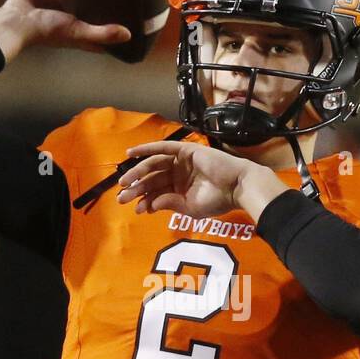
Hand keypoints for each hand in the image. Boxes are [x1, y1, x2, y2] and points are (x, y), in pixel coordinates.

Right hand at [0, 0, 130, 61]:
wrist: (16, 20)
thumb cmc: (47, 31)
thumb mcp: (78, 30)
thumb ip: (102, 32)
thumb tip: (130, 35)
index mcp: (86, 33)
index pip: (111, 33)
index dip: (127, 28)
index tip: (145, 21)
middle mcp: (78, 20)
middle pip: (101, 11)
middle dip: (115, 2)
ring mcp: (65, 6)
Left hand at [117, 140, 290, 221]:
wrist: (237, 187)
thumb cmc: (218, 200)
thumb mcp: (190, 208)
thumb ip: (170, 204)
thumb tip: (150, 204)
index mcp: (180, 189)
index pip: (157, 193)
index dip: (145, 201)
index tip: (136, 210)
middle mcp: (178, 174)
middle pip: (152, 179)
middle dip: (136, 188)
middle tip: (122, 198)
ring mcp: (181, 162)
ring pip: (153, 165)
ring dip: (137, 172)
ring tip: (124, 182)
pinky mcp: (185, 151)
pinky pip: (162, 148)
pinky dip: (146, 149)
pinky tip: (131, 154)